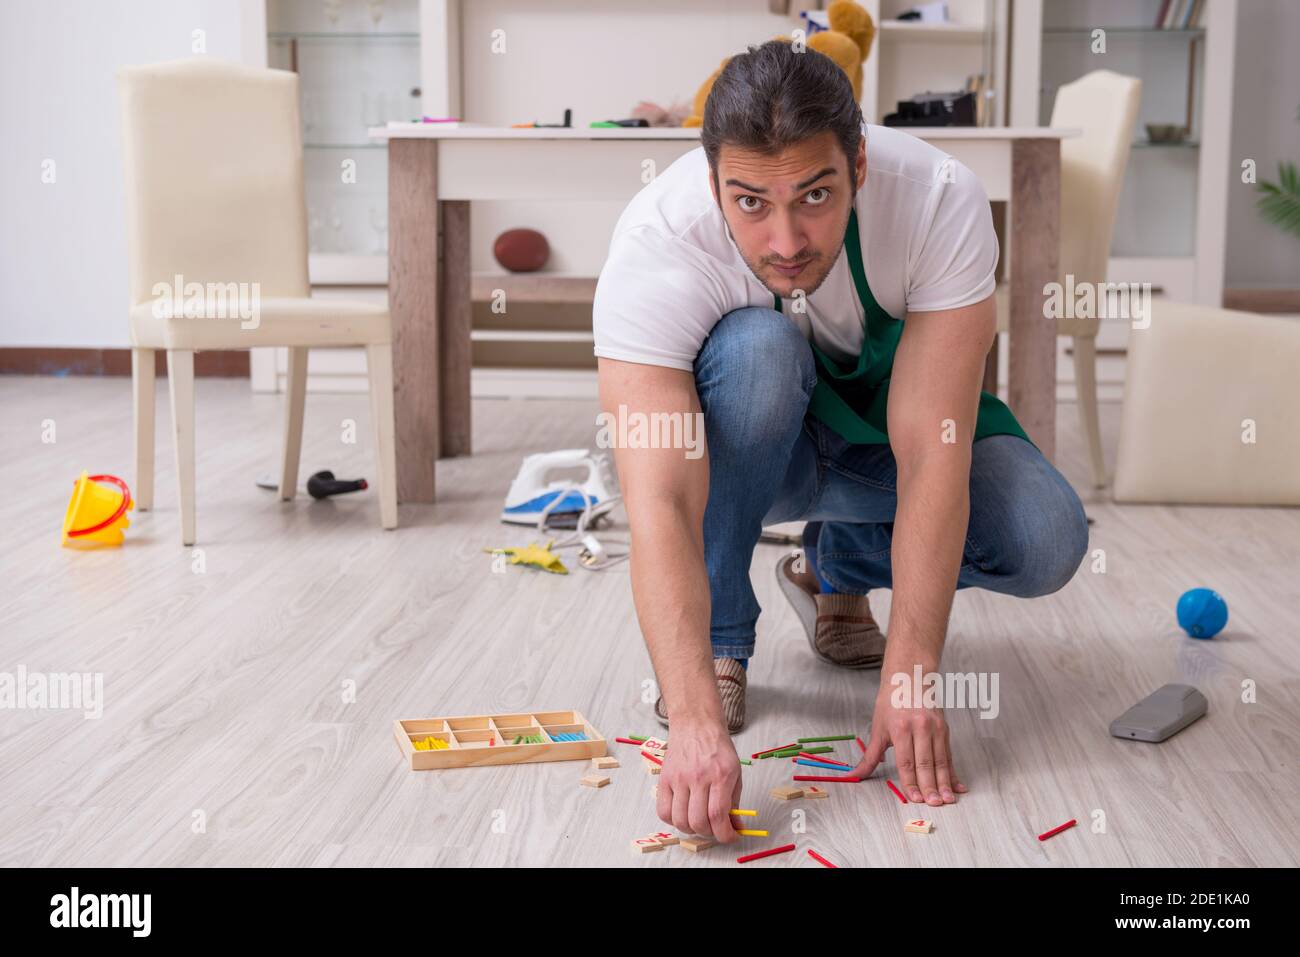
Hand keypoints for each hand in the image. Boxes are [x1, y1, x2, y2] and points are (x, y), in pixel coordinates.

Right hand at [656, 719, 742, 843]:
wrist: (695, 724)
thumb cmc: (717, 748)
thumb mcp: (735, 771)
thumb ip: (735, 801)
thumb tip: (735, 827)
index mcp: (720, 775)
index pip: (718, 815)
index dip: (725, 834)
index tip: (730, 837)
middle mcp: (698, 777)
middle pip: (698, 821)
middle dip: (709, 833)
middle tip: (714, 829)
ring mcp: (678, 778)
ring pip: (680, 820)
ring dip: (691, 829)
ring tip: (698, 822)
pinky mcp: (664, 778)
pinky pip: (663, 811)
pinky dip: (673, 820)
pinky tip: (682, 814)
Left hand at [852, 685, 966, 806]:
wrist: (909, 676)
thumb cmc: (891, 702)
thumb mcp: (878, 727)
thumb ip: (870, 756)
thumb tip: (855, 775)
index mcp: (900, 728)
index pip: (906, 762)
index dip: (911, 782)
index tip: (915, 799)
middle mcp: (920, 728)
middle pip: (926, 763)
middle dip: (931, 787)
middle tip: (935, 804)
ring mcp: (935, 728)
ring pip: (941, 761)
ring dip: (945, 783)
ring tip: (949, 800)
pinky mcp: (944, 729)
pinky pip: (949, 755)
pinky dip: (953, 772)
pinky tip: (959, 786)